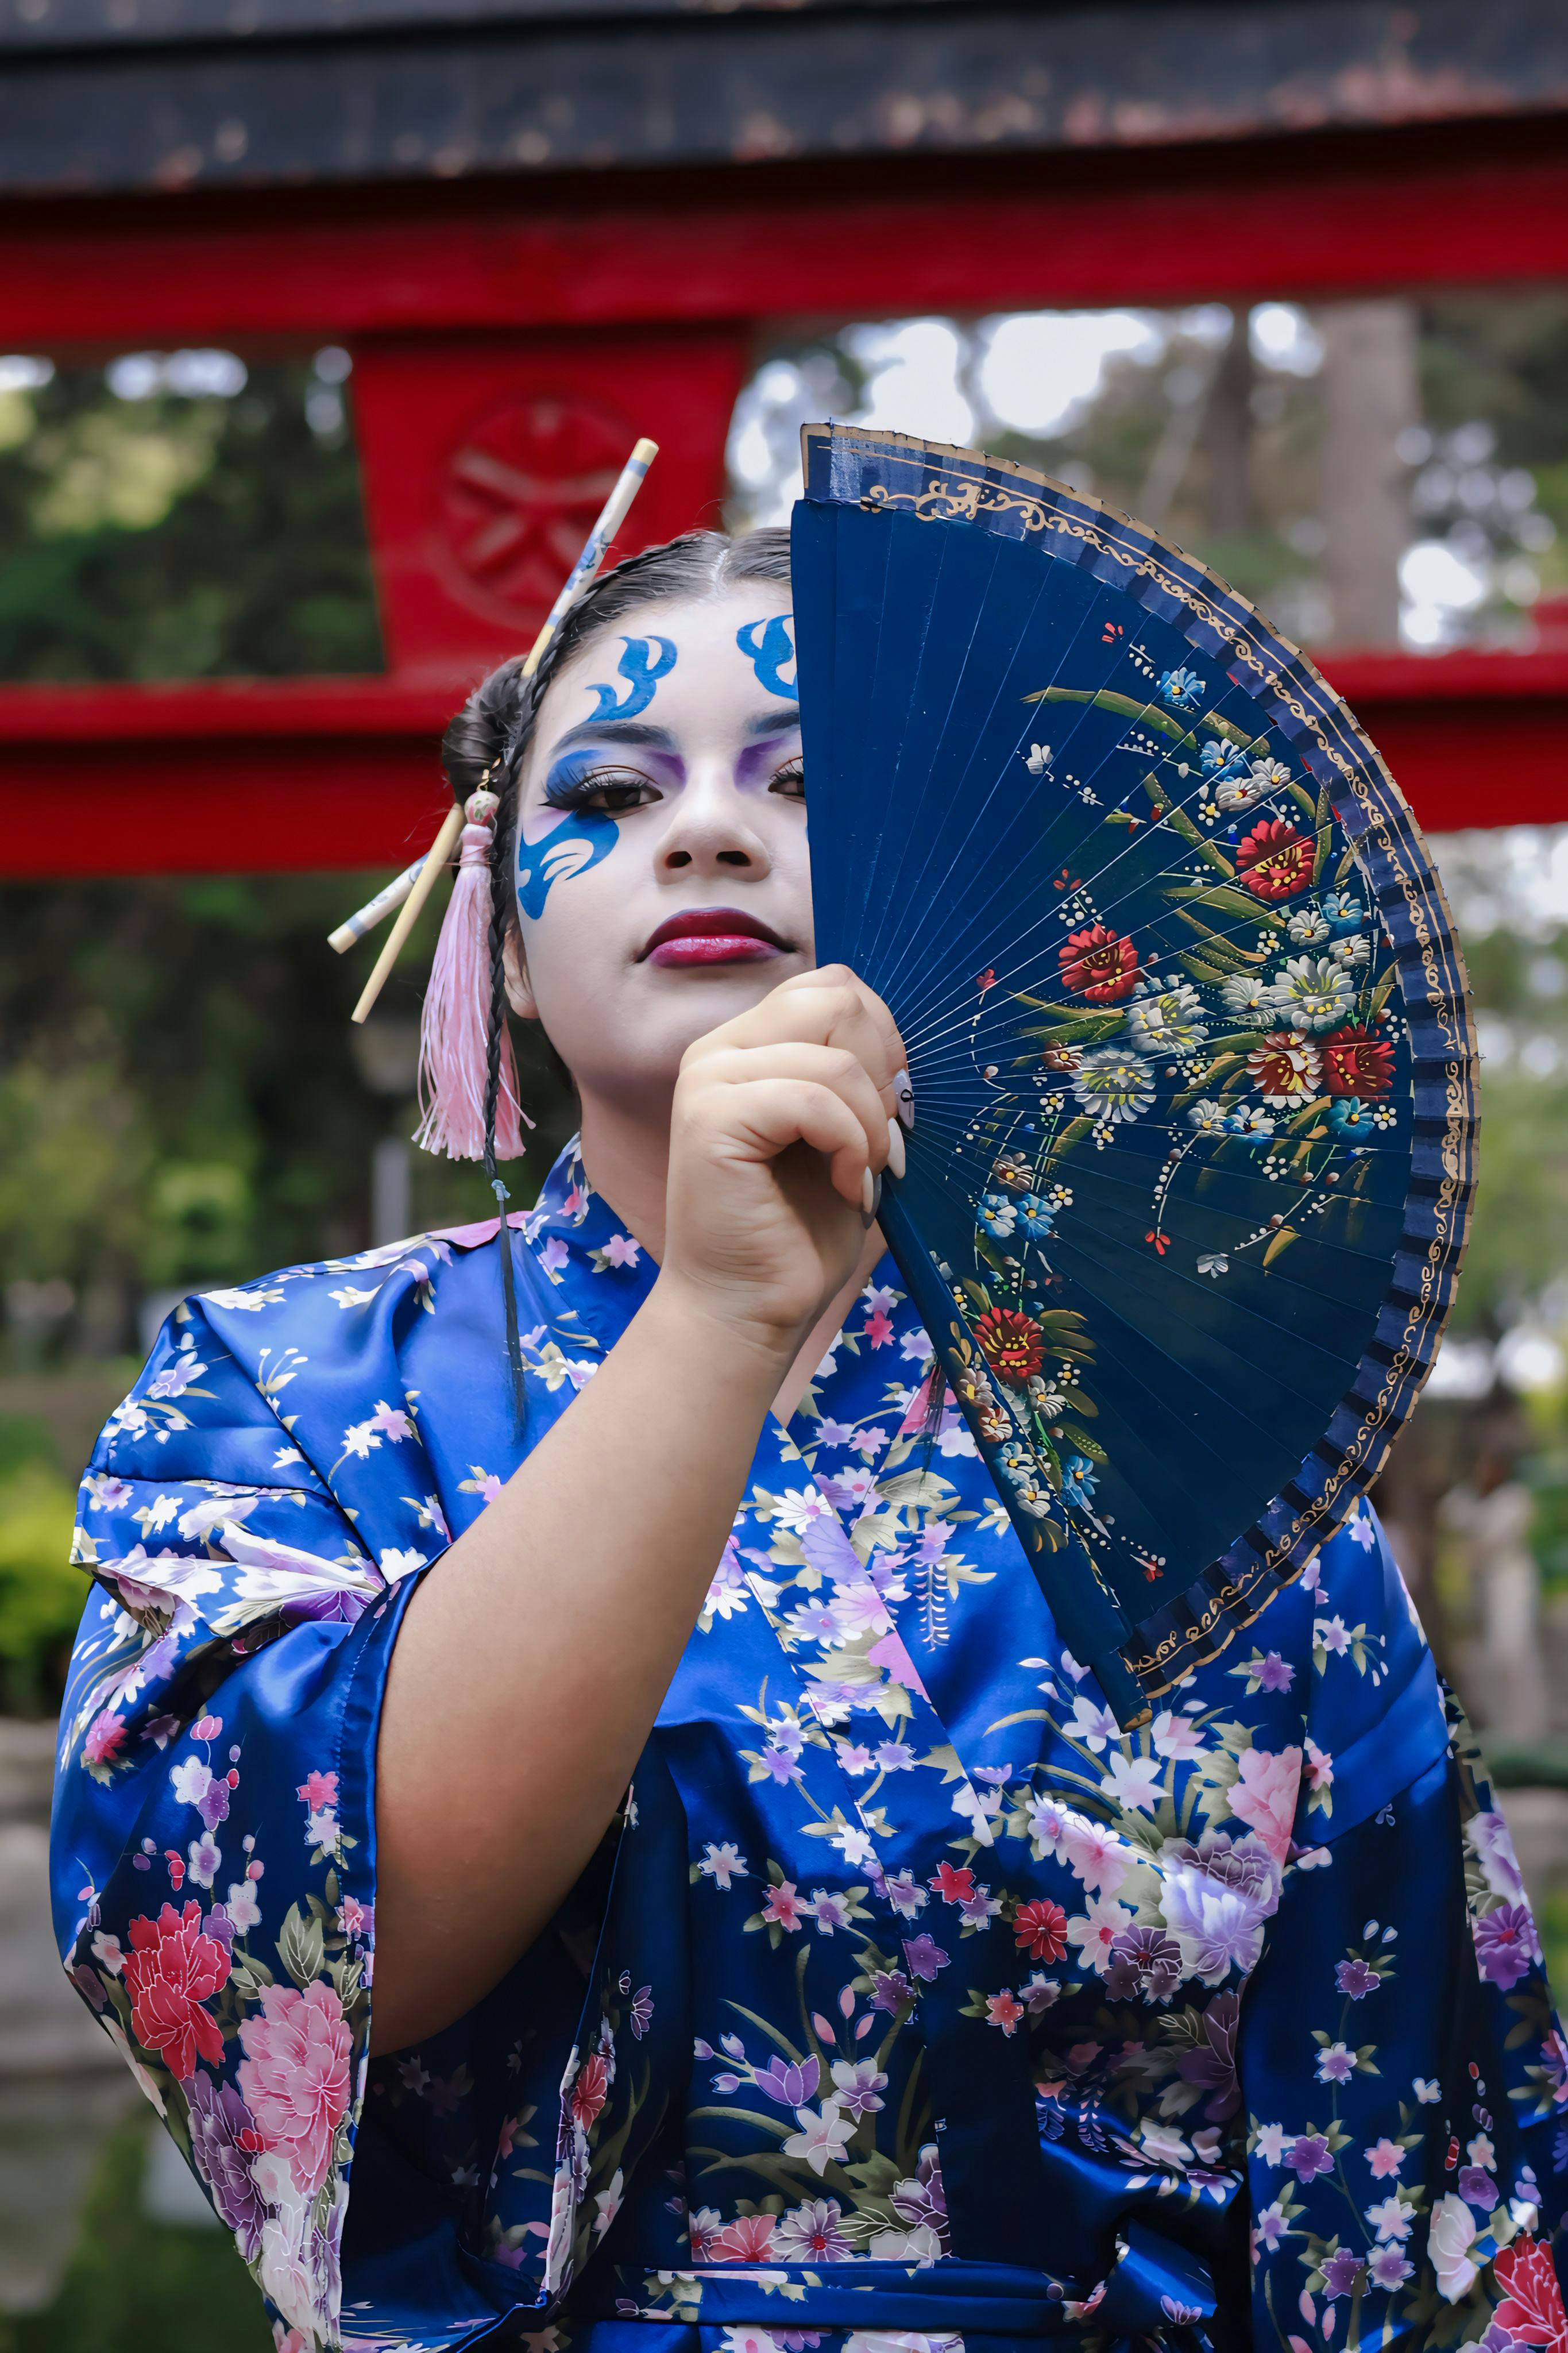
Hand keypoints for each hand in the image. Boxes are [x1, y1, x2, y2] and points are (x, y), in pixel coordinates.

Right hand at [660, 965, 907, 1360]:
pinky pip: (812, 1099)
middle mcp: (720, 1050)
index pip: (835, 986)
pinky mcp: (711, 1118)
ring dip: (869, 1126)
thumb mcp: (842, 1133)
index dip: (882, 1041)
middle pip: (837, 1000)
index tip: (887, 1111)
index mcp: (750, 1044)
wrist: (746, 1309)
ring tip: (859, 1176)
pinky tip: (845, 1189)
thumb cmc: (798, 1230)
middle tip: (877, 1142)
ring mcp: (709, 1080)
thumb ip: (855, 1072)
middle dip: (882, 1073)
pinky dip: (848, 1147)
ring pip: (833, 1057)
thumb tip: (904, 1037)